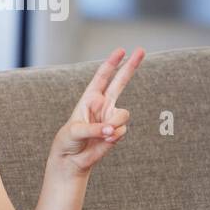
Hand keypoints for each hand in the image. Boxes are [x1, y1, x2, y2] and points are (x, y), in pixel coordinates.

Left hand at [51, 47, 143, 174]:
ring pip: (124, 114)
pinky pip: (123, 130)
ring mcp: (111, 117)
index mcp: (89, 99)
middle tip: (142, 50)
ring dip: (114, 124)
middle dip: (131, 66)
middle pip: (120, 82)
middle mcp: (103, 105)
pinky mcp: (117, 130)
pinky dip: (115, 136)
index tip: (121, 50)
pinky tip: (105, 140)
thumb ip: (94, 128)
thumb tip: (113, 129)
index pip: (102, 77)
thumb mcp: (75, 131)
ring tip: (103, 134)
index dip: (111, 63)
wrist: (72, 159)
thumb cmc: (68, 141)